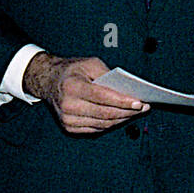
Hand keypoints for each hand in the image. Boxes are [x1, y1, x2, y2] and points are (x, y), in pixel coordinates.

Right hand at [23, 52, 147, 134]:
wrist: (48, 82)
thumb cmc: (72, 71)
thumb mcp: (89, 63)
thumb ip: (107, 74)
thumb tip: (127, 89)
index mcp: (72, 87)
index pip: (102, 97)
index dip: (122, 101)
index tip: (139, 102)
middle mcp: (68, 105)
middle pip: (105, 113)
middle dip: (127, 111)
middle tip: (144, 107)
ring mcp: (68, 120)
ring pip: (103, 124)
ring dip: (123, 119)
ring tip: (137, 112)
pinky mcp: (70, 128)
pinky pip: (97, 129)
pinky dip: (112, 123)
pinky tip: (123, 117)